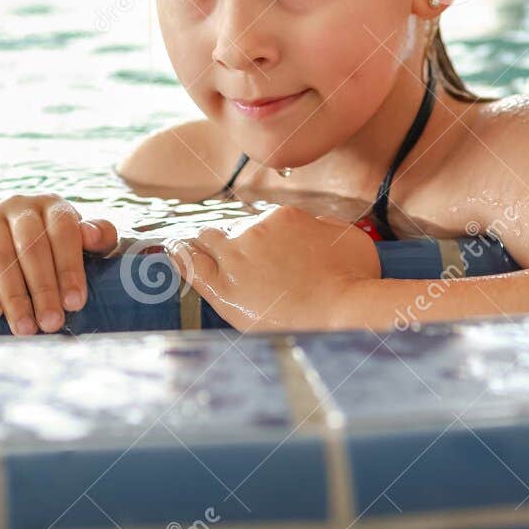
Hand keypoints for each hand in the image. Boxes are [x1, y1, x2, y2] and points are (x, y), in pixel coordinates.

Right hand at [0, 194, 119, 333]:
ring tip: (25, 327)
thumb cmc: (57, 249)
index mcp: (51, 206)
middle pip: (31, 246)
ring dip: (13, 295)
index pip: (62, 230)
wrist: (9, 244)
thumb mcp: (84, 242)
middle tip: (51, 323)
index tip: (75, 303)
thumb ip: (98, 236)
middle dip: (43, 289)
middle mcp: (18, 206)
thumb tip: (92, 235)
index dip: (69, 267)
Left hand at [165, 204, 381, 331]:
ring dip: (204, 246)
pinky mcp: (225, 290)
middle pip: (229, 229)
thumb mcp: (348, 237)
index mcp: (281, 217)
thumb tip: (312, 227)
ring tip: (197, 253)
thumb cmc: (355, 279)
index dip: (258, 238)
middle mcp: (254, 232)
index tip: (262, 252)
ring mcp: (237, 260)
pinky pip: (190, 265)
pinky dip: (179, 256)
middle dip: (230, 242)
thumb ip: (322, 227)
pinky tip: (173, 252)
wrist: (345, 311)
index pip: (258, 222)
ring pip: (206, 241)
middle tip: (237, 262)